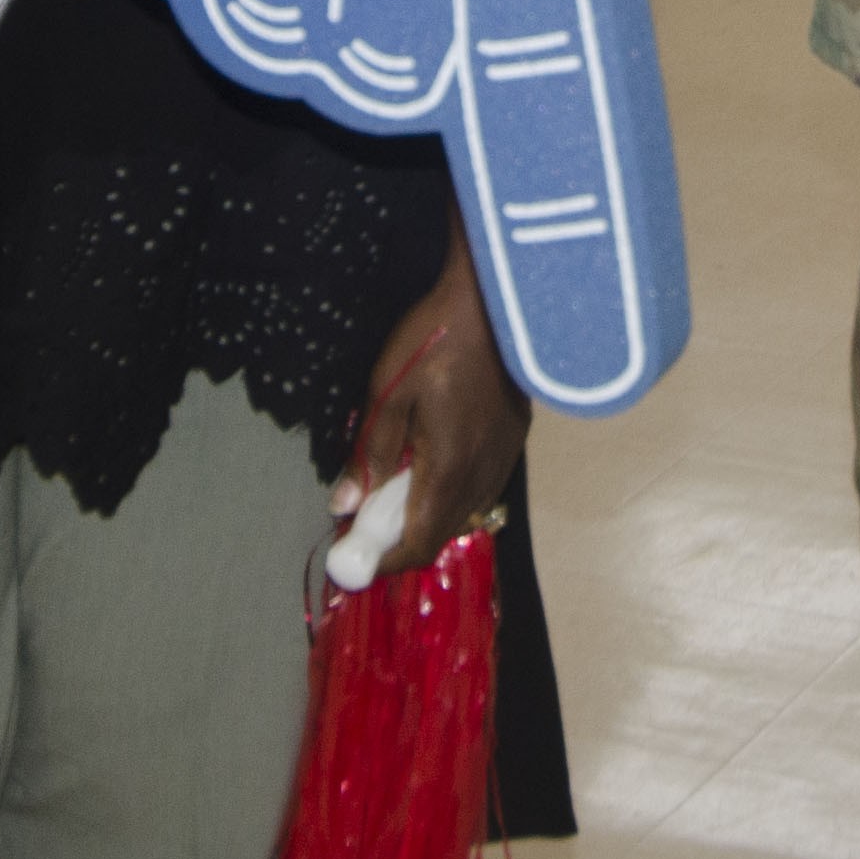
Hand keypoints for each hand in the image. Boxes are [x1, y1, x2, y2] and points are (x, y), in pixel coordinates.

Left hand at [333, 209, 529, 576]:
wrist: (492, 298)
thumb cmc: (432, 340)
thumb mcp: (387, 393)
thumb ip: (369, 454)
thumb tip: (344, 505)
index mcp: (448, 468)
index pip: (419, 542)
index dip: (386, 560)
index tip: (356, 556)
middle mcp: (483, 473)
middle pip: (443, 532)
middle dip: (404, 539)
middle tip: (369, 524)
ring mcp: (504, 455)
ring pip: (466, 510)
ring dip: (430, 514)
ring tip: (398, 490)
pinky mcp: (515, 436)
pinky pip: (483, 483)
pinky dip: (454, 490)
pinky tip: (435, 462)